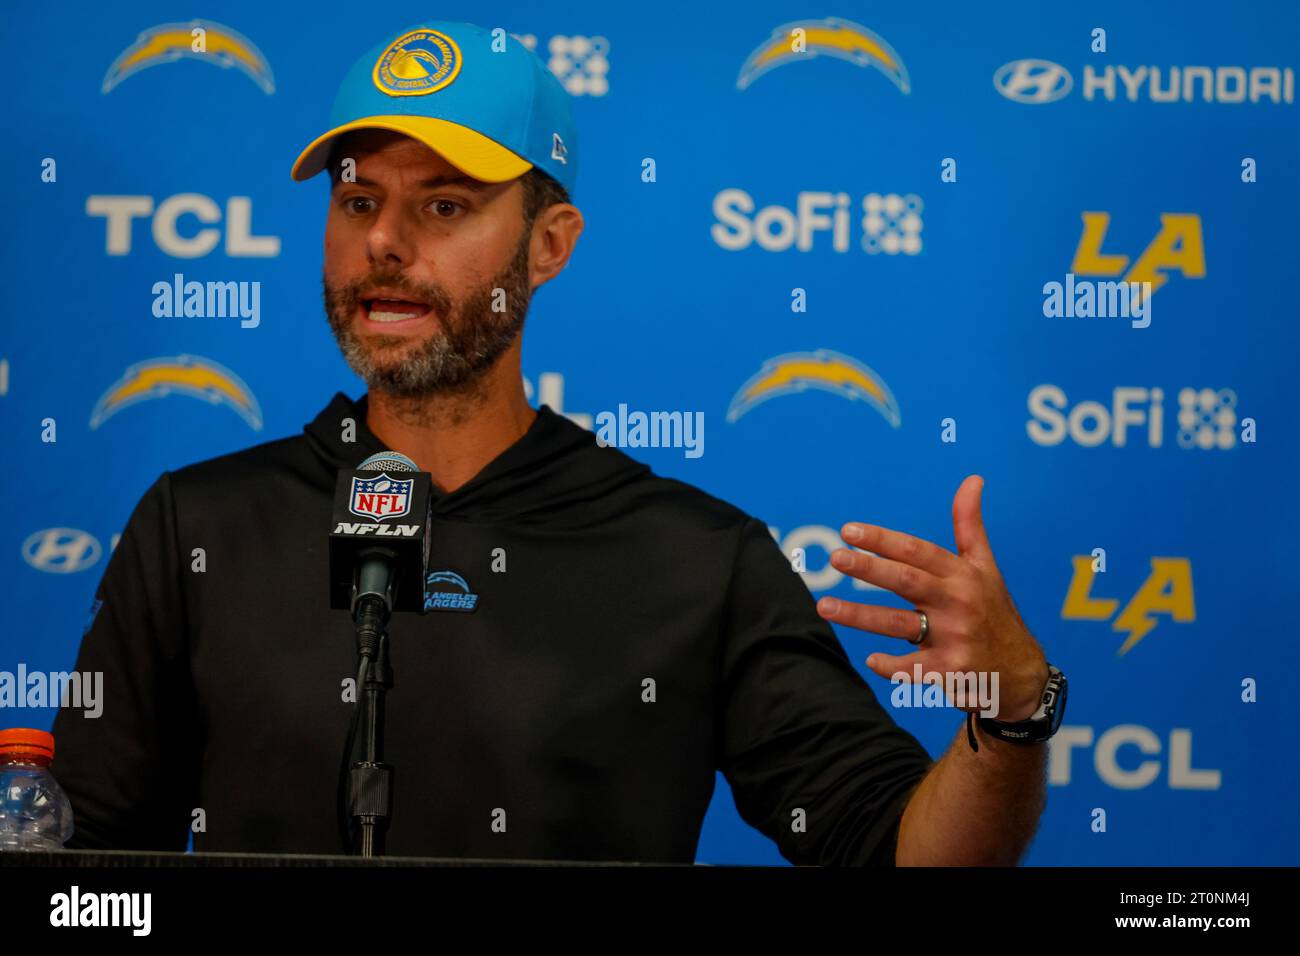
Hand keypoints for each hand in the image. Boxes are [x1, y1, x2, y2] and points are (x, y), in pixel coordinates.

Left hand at [815, 475, 1048, 721]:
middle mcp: (958, 602)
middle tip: (835, 557)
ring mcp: (955, 637)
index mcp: (962, 574)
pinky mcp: (952, 671)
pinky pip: (915, 668)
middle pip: (906, 581)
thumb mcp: (987, 567)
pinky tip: (871, 660)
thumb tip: (972, 479)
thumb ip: (969, 524)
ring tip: (824, 606)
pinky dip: (893, 666)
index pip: (917, 551)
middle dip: (869, 568)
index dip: (883, 539)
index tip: (848, 530)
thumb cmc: (994, 611)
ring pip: (900, 623)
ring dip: (860, 615)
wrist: (1021, 672)